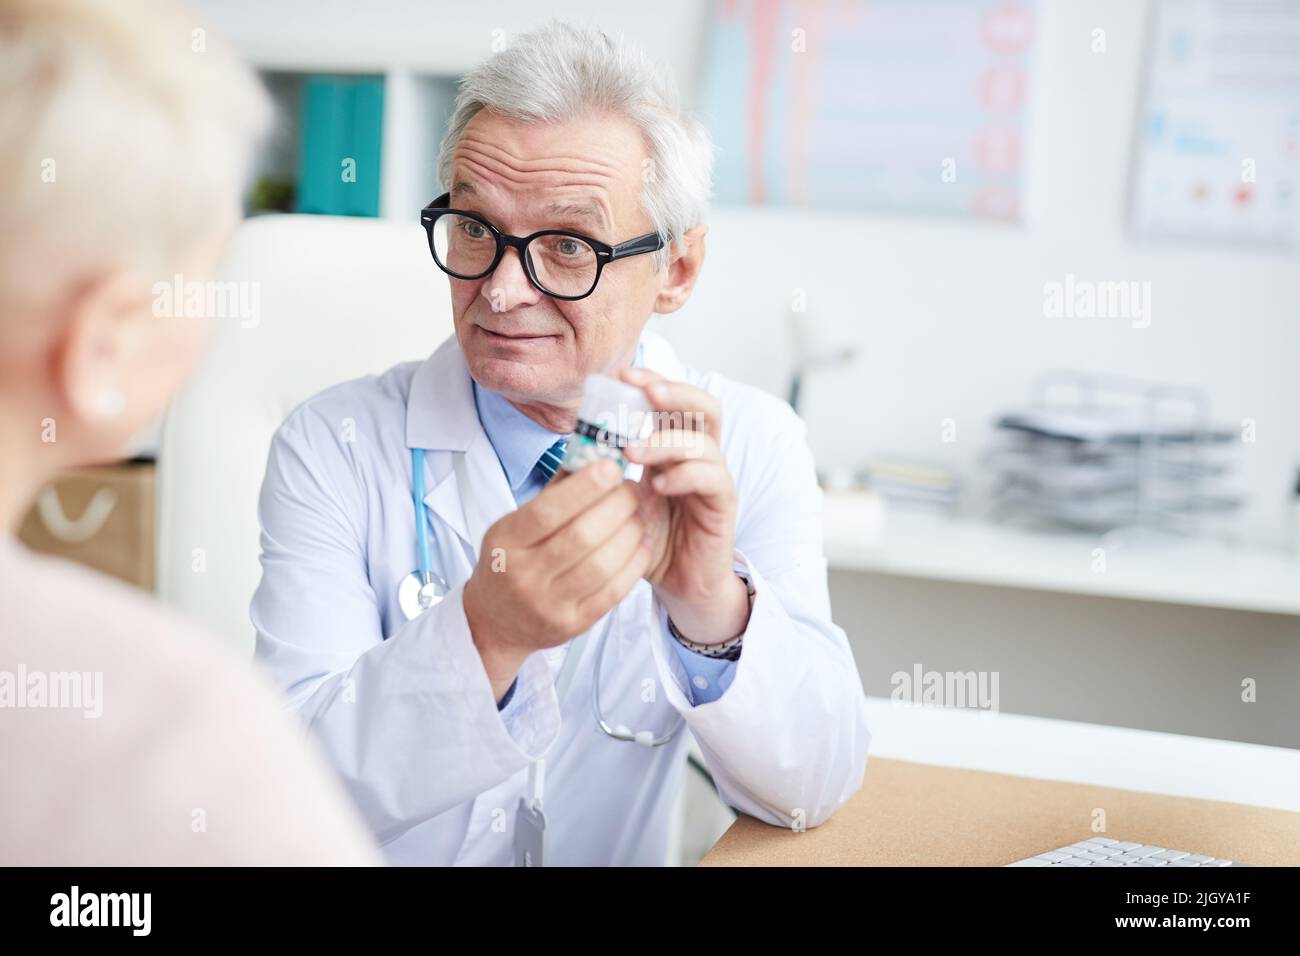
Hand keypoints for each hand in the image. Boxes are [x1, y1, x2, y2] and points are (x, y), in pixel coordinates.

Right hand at [463, 457, 652, 700]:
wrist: (495, 621)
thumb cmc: (512, 560)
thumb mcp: (516, 523)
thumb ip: (554, 491)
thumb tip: (592, 451)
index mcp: (505, 541)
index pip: (547, 511)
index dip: (584, 488)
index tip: (612, 467)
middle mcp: (523, 575)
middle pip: (581, 536)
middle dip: (616, 507)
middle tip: (633, 490)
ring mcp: (548, 604)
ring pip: (601, 565)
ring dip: (630, 533)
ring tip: (639, 515)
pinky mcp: (571, 625)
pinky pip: (612, 592)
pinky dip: (633, 564)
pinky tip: (641, 544)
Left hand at [619, 367, 749, 644]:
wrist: (677, 585)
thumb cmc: (647, 539)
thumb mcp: (618, 501)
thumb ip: (604, 472)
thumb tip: (573, 441)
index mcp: (673, 448)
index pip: (671, 401)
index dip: (651, 381)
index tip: (621, 375)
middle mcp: (699, 456)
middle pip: (704, 406)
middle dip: (675, 392)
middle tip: (645, 391)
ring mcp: (714, 478)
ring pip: (704, 441)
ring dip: (666, 440)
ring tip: (632, 450)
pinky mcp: (723, 505)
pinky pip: (712, 478)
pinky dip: (686, 474)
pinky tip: (659, 485)